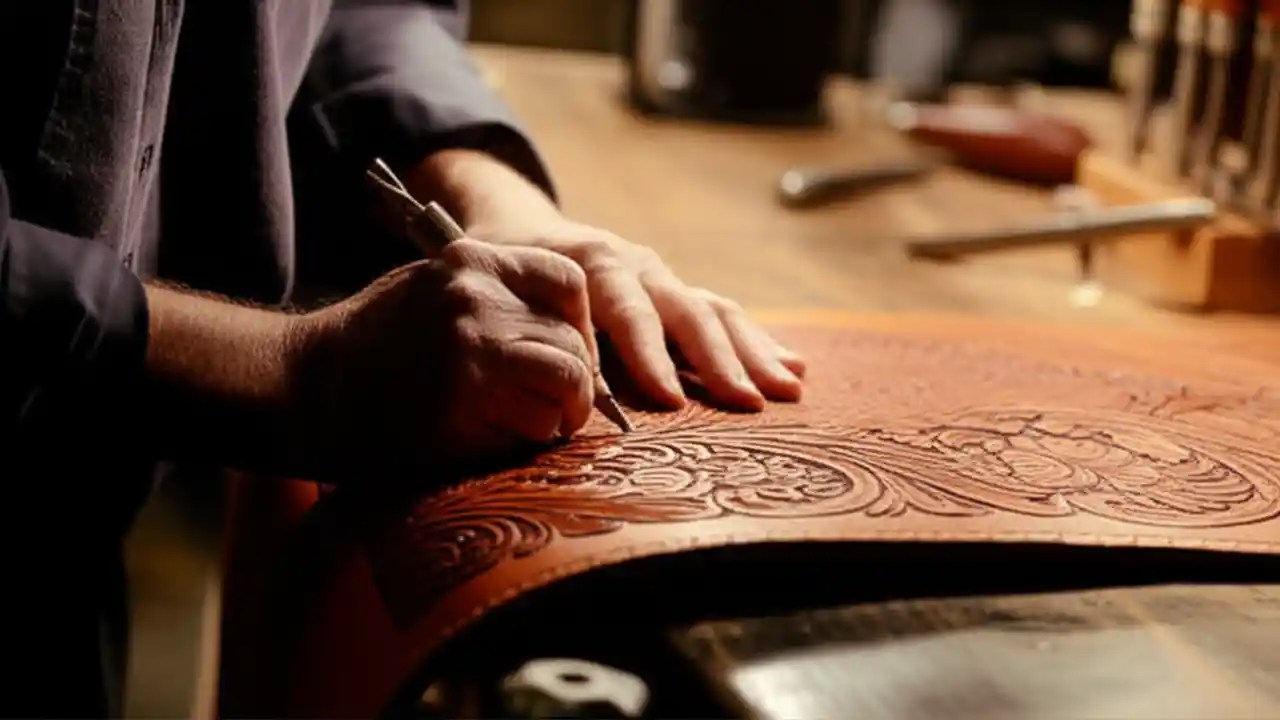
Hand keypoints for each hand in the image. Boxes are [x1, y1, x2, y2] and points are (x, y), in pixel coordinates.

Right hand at [292, 239, 598, 475]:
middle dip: (578, 384)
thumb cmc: (374, 342)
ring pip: (566, 384)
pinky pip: (533, 427)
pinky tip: (496, 438)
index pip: (570, 280)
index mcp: (471, 262)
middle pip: (572, 344)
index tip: (572, 354)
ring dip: (562, 415)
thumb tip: (570, 330)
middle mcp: (476, 301)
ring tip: (539, 425)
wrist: (305, 385)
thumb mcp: (432, 286)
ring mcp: (470, 354)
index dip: (581, 326)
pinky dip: (528, 440)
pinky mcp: (462, 408)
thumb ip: (496, 294)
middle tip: (561, 407)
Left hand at [468, 219, 805, 411]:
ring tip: (788, 390)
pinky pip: (726, 315)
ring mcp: (665, 279)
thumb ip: (531, 330)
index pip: (627, 311)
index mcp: (594, 263)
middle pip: (688, 311)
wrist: (521, 229)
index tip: (668, 399)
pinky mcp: (679, 294)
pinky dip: (759, 343)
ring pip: (717, 312)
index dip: (647, 355)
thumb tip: (551, 388)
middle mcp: (639, 266)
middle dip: (719, 360)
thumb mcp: (503, 292)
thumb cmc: (505, 275)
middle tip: (747, 403)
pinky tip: (794, 368)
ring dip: (754, 353)